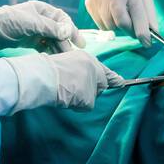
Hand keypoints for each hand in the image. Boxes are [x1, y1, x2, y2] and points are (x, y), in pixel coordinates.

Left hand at [0, 1, 84, 52]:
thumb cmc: (10, 21)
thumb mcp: (32, 23)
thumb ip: (51, 27)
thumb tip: (68, 32)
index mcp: (42, 9)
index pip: (62, 19)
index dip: (71, 29)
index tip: (77, 41)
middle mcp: (41, 19)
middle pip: (59, 31)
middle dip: (66, 41)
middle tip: (75, 53)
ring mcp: (36, 31)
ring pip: (52, 40)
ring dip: (59, 48)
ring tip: (66, 59)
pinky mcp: (31, 41)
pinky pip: (45, 46)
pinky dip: (50, 52)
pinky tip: (55, 59)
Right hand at [7, 49, 124, 112]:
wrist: (42, 76)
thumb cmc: (47, 70)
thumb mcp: (66, 62)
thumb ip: (80, 69)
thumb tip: (88, 81)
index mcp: (87, 58)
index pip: (104, 70)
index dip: (113, 78)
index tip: (121, 82)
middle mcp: (94, 68)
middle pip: (100, 85)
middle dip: (91, 90)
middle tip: (73, 89)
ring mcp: (93, 83)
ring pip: (92, 97)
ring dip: (82, 98)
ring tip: (66, 90)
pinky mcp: (89, 97)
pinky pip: (86, 106)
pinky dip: (78, 106)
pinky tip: (68, 98)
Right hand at [71, 0, 158, 42]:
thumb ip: (148, 13)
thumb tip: (153, 35)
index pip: (136, 15)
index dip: (142, 32)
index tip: (148, 43)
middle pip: (121, 23)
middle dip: (129, 30)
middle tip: (134, 29)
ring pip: (110, 26)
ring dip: (118, 26)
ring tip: (120, 12)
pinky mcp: (89, 3)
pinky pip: (100, 24)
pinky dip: (108, 22)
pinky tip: (110, 10)